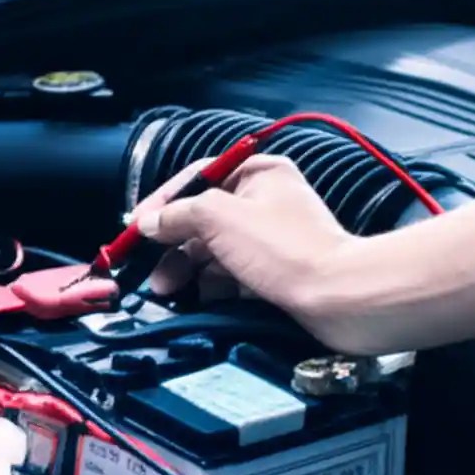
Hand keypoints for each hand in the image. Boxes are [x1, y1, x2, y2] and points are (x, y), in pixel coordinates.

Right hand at [133, 156, 359, 335]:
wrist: (338, 298)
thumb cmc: (283, 249)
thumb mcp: (220, 218)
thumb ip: (180, 214)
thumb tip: (150, 222)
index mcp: (258, 173)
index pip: (198, 177)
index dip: (163, 201)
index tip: (136, 227)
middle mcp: (265, 200)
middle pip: (203, 217)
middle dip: (172, 244)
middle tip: (149, 271)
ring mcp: (270, 239)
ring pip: (214, 249)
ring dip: (186, 269)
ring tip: (167, 292)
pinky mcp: (274, 272)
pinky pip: (230, 274)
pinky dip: (210, 286)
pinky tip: (195, 301)